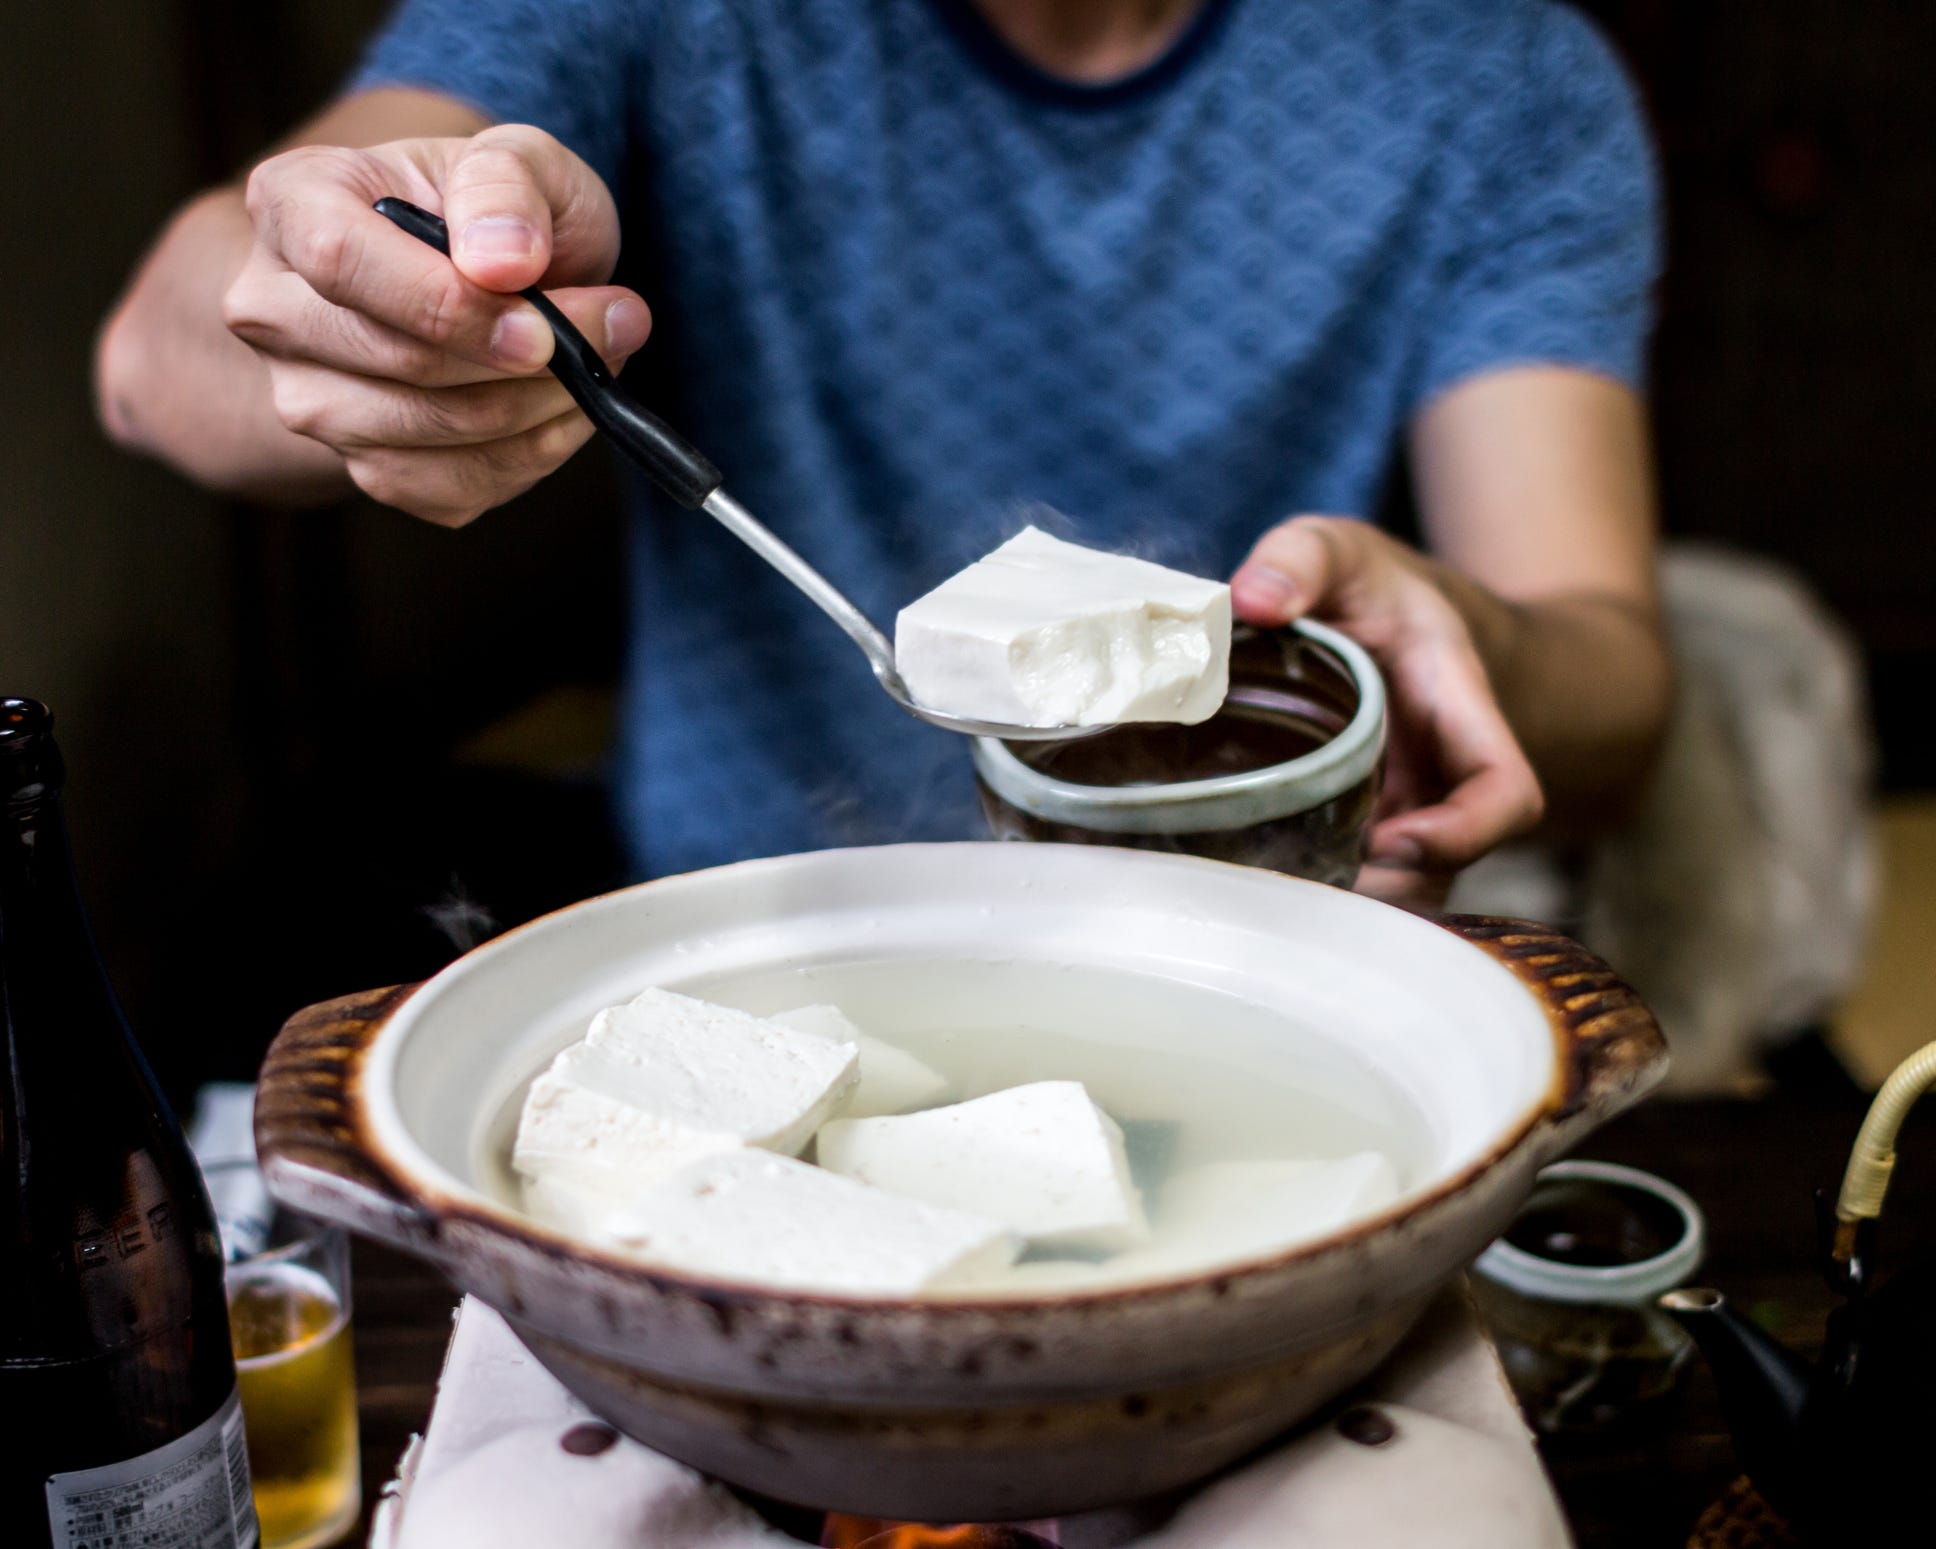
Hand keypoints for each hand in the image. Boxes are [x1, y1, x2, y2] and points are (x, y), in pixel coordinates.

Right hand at [222, 125, 650, 525]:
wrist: (495, 276)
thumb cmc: (498, 209)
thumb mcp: (519, 157)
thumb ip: (507, 185)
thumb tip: (503, 261)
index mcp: (290, 204)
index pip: (340, 261)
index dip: (446, 305)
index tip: (542, 327)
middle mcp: (276, 311)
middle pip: (396, 360)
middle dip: (525, 362)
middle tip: (616, 326)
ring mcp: (312, 401)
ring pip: (429, 433)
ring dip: (540, 409)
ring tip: (600, 361)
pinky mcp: (368, 469)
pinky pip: (453, 488)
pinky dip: (531, 456)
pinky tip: (566, 410)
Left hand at [1230, 516, 1544, 909]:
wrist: (1394, 620)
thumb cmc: (1377, 590)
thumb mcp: (1338, 549)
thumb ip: (1301, 557)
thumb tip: (1250, 600)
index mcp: (1459, 711)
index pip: (1505, 794)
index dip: (1466, 834)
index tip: (1391, 839)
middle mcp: (1441, 780)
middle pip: (1441, 869)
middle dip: (1379, 889)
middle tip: (1290, 872)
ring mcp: (1406, 814)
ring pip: (1395, 889)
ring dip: (1339, 897)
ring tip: (1261, 873)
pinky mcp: (1365, 831)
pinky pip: (1354, 883)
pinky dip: (1312, 889)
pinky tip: (1249, 872)